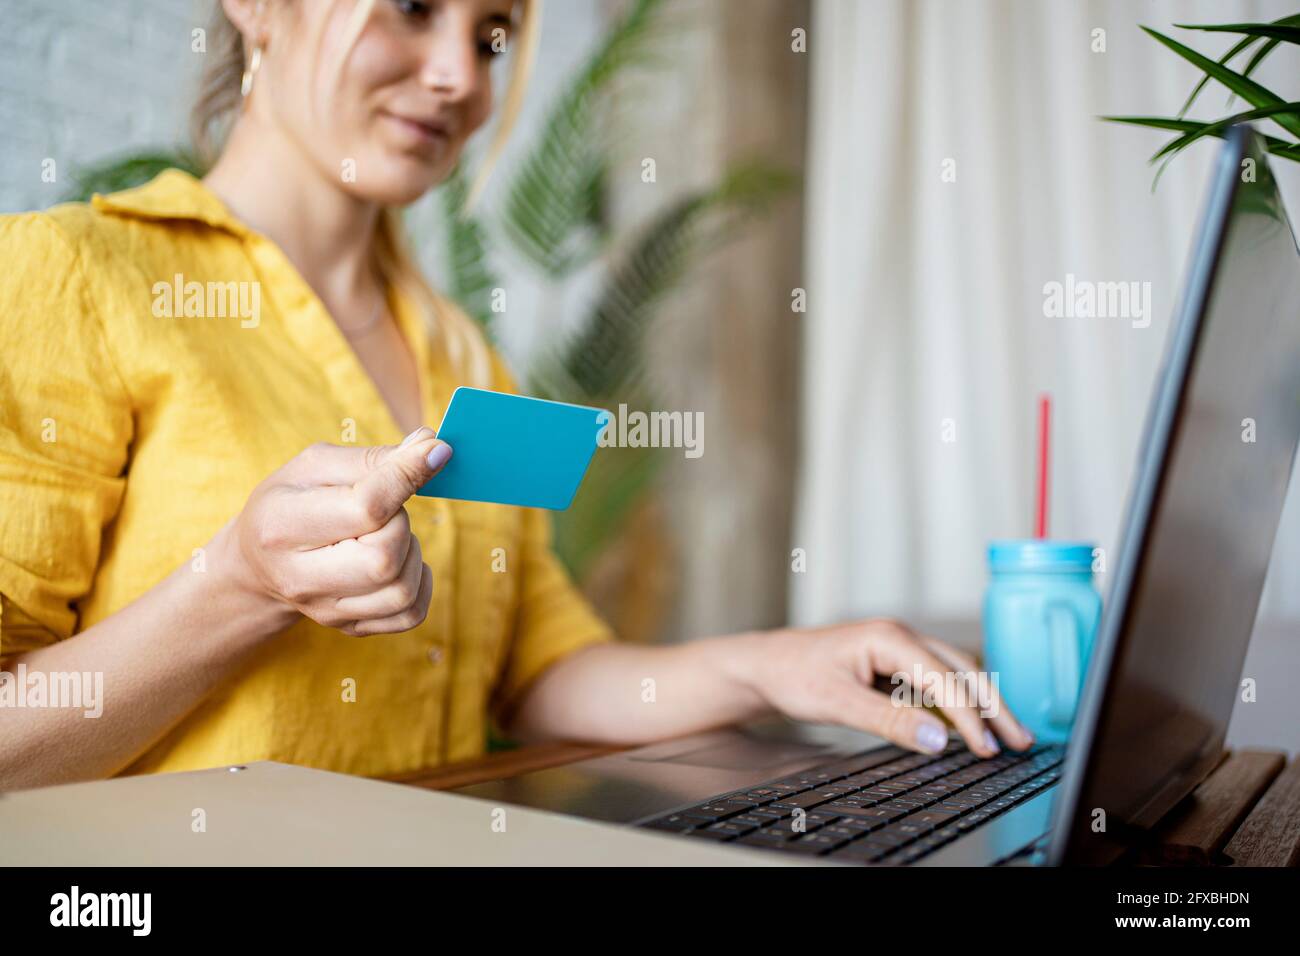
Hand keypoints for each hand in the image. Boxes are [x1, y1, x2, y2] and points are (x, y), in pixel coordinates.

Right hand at [219, 426, 451, 635]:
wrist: (258, 562)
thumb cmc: (291, 502)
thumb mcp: (315, 467)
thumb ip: (374, 458)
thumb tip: (431, 446)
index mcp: (282, 524)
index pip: (365, 507)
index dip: (407, 476)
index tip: (437, 452)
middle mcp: (300, 578)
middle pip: (384, 559)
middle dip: (400, 524)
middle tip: (384, 510)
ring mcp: (325, 610)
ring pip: (402, 591)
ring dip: (411, 553)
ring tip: (387, 534)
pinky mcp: (349, 627)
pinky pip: (410, 614)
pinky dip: (420, 583)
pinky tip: (402, 561)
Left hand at [747, 618, 1033, 756]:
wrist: (765, 664)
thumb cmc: (793, 674)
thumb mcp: (837, 702)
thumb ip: (887, 720)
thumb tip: (937, 738)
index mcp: (888, 638)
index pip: (944, 679)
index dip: (971, 717)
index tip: (987, 750)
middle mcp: (899, 636)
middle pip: (961, 670)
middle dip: (994, 706)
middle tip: (1021, 741)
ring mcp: (898, 647)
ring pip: (953, 673)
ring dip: (981, 703)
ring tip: (1007, 735)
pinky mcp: (893, 662)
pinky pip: (936, 679)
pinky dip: (958, 701)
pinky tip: (971, 724)